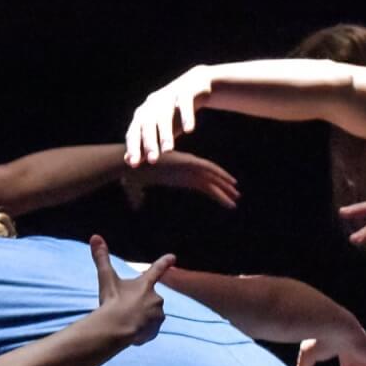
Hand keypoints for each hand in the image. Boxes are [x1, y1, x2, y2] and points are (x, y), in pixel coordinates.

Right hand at [86, 235, 174, 345]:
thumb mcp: (106, 279)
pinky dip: (140, 332)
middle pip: (147, 299)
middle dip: (137, 304)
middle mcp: (156, 298)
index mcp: (146, 284)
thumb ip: (102, 258)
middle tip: (123, 310)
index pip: (157, 269)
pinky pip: (148, 330)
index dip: (164, 262)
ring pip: (148, 316)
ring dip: (138, 318)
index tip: (172, 257)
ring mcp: (158, 315)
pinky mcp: (156, 330)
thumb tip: (95, 236)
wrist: (117, 328)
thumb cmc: (112, 302)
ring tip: (125, 322)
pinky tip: (130, 333)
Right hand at [123, 150, 240, 209]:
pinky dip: (220, 174)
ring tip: (236, 195)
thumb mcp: (135, 188)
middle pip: (209, 182)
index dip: (213, 193)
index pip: (200, 186)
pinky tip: (231, 182)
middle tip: (236, 198)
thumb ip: (138, 197)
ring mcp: (187, 166)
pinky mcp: (187, 160)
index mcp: (178, 178)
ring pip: (212, 176)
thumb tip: (135, 205)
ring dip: (225, 185)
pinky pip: (208, 168)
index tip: (224, 201)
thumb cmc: (131, 174)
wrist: (129, 162)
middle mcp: (185, 171)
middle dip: (223, 190)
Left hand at [125, 65, 213, 168]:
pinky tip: (189, 130)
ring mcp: (168, 96)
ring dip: (165, 133)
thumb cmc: (173, 113)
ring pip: (164, 115)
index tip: (135, 164)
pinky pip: (185, 103)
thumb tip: (128, 161)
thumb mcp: (158, 129)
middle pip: (147, 124)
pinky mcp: (186, 91)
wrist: (194, 85)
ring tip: (168, 150)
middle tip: (153, 160)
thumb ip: (144, 144)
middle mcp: (152, 104)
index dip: (133, 147)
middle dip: (149, 142)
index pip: (134, 132)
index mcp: (142, 115)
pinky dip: (186, 116)